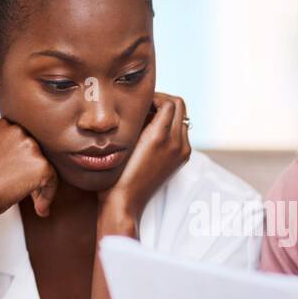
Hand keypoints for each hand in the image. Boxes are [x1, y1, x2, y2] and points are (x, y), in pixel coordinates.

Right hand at [0, 118, 57, 218]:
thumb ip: (10, 150)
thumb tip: (33, 162)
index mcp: (4, 125)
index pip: (25, 140)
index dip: (25, 161)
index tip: (18, 177)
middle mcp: (18, 131)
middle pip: (38, 151)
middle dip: (34, 172)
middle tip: (26, 193)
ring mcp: (31, 146)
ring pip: (47, 166)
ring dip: (42, 185)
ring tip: (34, 202)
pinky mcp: (41, 164)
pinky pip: (53, 181)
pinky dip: (48, 196)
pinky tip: (39, 208)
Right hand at [98, 92, 190, 224]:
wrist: (124, 201)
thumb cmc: (116, 171)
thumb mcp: (125, 139)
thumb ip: (139, 118)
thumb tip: (144, 103)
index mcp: (161, 137)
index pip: (169, 102)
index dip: (154, 96)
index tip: (140, 101)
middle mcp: (176, 143)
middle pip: (180, 107)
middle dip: (163, 102)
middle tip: (145, 106)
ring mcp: (182, 152)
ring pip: (182, 119)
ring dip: (168, 114)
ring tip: (147, 120)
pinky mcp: (181, 159)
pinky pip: (181, 133)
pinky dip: (170, 127)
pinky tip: (152, 133)